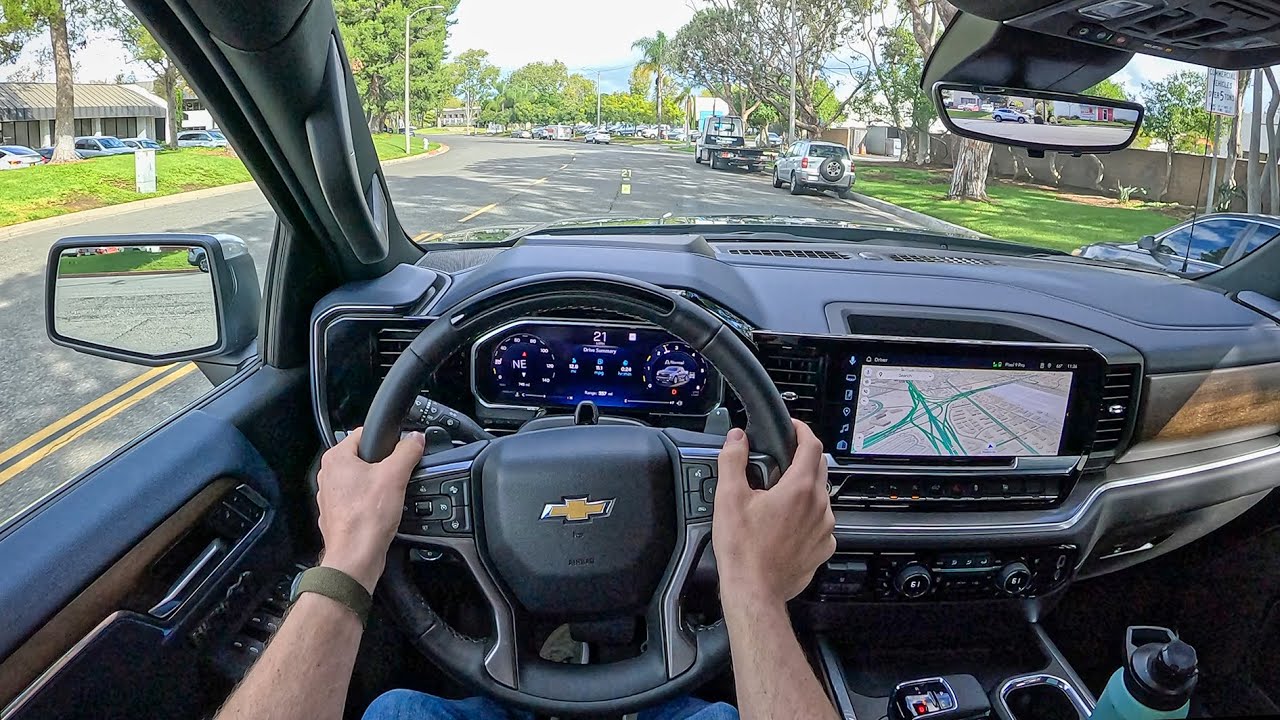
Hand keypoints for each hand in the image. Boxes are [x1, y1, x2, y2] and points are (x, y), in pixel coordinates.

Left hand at [315, 428, 424, 592]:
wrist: (355, 558)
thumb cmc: (366, 520)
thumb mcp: (395, 476)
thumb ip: (407, 451)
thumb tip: (415, 439)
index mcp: (336, 458)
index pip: (363, 433)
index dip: (386, 440)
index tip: (399, 450)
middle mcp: (328, 475)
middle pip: (364, 458)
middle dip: (383, 467)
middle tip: (395, 479)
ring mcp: (330, 496)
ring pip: (361, 481)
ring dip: (377, 486)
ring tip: (388, 498)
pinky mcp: (337, 514)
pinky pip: (358, 501)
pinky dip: (370, 505)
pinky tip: (380, 513)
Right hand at [712, 421, 833, 607]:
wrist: (754, 590)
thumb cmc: (743, 549)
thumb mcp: (729, 497)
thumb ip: (733, 460)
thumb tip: (736, 438)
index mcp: (799, 489)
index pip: (811, 445)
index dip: (802, 430)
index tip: (793, 428)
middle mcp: (819, 506)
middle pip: (819, 468)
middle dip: (803, 457)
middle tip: (781, 459)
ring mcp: (825, 528)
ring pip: (821, 496)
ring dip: (805, 489)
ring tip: (779, 497)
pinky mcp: (823, 547)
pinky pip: (821, 522)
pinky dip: (808, 516)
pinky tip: (787, 524)